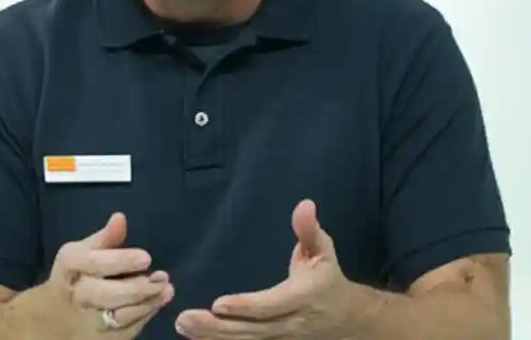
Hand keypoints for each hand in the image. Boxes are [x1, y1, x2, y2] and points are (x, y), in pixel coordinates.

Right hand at [48, 212, 175, 336]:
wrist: (58, 314)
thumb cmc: (77, 274)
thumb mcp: (84, 251)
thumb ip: (105, 238)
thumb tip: (120, 218)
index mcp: (71, 265)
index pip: (94, 263)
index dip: (120, 261)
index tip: (146, 258)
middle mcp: (77, 295)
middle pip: (104, 294)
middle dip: (135, 288)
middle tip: (161, 279)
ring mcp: (88, 320)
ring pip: (117, 316)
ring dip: (145, 304)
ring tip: (166, 290)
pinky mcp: (103, 337)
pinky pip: (126, 329)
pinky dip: (144, 315)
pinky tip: (158, 302)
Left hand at [174, 200, 362, 339]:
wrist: (347, 319)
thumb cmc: (327, 278)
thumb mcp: (323, 251)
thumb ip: (310, 231)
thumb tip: (304, 205)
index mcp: (303, 297)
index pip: (272, 305)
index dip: (246, 307)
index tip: (218, 304)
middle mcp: (291, 323)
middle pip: (253, 329)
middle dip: (219, 327)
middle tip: (186, 318)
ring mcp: (281, 338)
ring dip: (213, 337)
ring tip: (183, 326)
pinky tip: (195, 336)